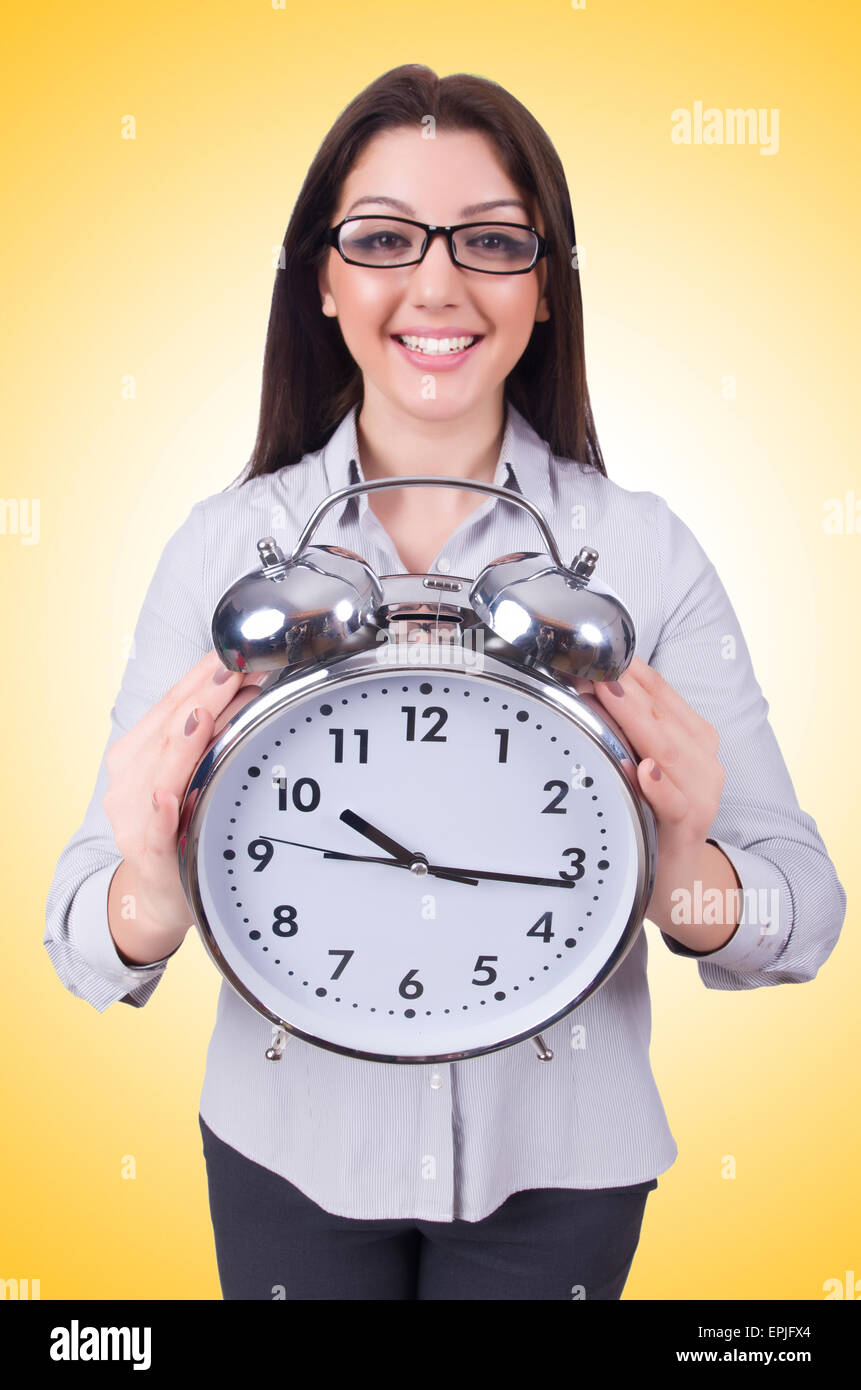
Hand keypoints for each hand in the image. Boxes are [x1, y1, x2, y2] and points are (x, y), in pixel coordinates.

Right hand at [104, 649, 267, 950]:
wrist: (159, 892)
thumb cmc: (181, 824)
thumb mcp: (196, 773)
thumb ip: (216, 734)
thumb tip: (253, 686)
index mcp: (140, 752)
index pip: (175, 701)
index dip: (204, 674)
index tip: (236, 649)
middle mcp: (131, 777)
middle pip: (169, 726)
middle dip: (205, 694)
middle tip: (237, 667)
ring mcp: (133, 814)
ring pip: (162, 768)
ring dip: (188, 739)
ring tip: (208, 710)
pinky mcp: (148, 853)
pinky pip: (154, 828)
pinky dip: (160, 809)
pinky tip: (167, 794)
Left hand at [584, 656, 733, 936]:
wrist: (679, 878)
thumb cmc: (653, 813)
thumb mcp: (640, 764)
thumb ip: (623, 729)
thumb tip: (581, 684)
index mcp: (693, 735)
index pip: (659, 689)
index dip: (627, 668)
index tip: (593, 649)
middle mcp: (702, 758)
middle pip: (661, 713)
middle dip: (623, 688)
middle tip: (588, 665)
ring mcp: (701, 791)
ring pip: (668, 749)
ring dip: (635, 721)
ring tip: (608, 695)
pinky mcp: (689, 826)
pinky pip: (675, 802)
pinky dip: (660, 786)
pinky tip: (645, 770)